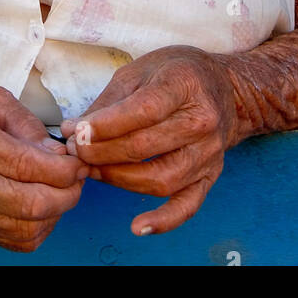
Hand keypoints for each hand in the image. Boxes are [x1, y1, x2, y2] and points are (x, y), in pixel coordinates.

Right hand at [0, 86, 88, 251]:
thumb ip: (28, 124)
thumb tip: (58, 155)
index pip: (26, 164)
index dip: (63, 168)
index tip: (78, 162)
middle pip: (30, 203)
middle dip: (68, 193)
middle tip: (78, 177)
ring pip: (28, 228)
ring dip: (57, 212)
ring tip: (62, 189)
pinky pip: (16, 241)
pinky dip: (40, 227)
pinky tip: (42, 205)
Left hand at [59, 45, 235, 235]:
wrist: (224, 88)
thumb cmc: (177, 74)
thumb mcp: (141, 70)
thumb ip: (108, 101)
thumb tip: (73, 130)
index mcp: (183, 85)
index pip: (142, 111)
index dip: (105, 126)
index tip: (76, 133)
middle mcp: (201, 120)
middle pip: (144, 147)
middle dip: (101, 153)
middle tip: (76, 151)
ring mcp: (208, 152)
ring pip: (159, 179)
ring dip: (118, 180)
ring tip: (93, 171)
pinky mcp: (210, 175)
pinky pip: (187, 205)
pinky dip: (163, 221)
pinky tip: (138, 227)